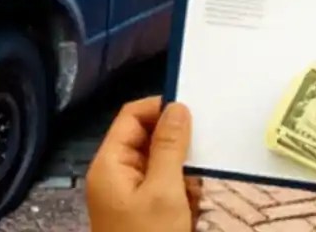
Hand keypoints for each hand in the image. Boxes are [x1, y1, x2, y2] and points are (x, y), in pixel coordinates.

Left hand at [85, 97, 201, 231]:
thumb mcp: (164, 192)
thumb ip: (169, 147)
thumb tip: (177, 107)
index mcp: (109, 163)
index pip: (131, 117)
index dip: (159, 108)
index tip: (194, 111)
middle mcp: (115, 173)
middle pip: (146, 138)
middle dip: (177, 144)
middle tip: (206, 150)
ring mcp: (128, 192)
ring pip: (161, 164)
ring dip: (182, 172)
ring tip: (195, 190)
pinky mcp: (142, 208)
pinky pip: (165, 187)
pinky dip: (182, 192)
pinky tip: (193, 204)